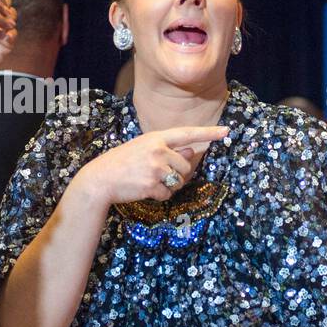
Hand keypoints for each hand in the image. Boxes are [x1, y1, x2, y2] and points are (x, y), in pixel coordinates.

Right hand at [75, 125, 228, 205]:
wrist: (100, 179)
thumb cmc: (121, 163)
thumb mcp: (143, 149)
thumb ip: (167, 150)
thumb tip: (192, 152)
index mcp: (156, 138)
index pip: (187, 133)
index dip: (208, 133)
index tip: (226, 132)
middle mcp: (158, 150)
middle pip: (186, 166)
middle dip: (177, 174)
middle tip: (157, 174)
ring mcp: (155, 168)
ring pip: (179, 181)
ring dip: (169, 185)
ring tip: (149, 181)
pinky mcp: (152, 185)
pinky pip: (168, 194)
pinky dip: (159, 195)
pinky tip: (145, 190)